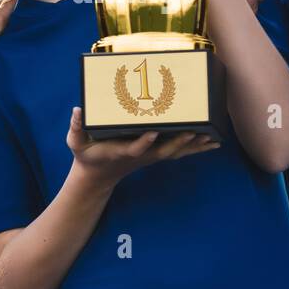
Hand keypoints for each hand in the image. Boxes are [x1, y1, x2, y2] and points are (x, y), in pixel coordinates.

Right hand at [65, 106, 217, 189]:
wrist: (98, 177)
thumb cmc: (87, 156)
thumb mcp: (76, 143)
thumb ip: (75, 128)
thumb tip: (77, 111)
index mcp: (122, 151)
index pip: (135, 148)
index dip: (144, 142)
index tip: (151, 133)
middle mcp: (140, 155)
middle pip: (164, 151)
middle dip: (179, 142)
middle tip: (195, 132)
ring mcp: (150, 156)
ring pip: (176, 152)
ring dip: (194, 147)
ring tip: (212, 138)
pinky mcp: (156, 154)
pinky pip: (179, 151)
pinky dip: (195, 148)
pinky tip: (211, 142)